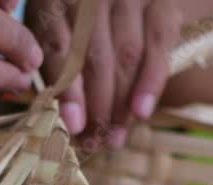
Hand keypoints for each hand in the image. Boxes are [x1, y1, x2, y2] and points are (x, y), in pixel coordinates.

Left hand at [25, 0, 182, 146]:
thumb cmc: (77, 23)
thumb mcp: (53, 34)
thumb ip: (54, 67)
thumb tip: (61, 122)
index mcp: (54, 3)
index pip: (60, 49)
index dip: (68, 91)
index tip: (74, 125)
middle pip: (96, 58)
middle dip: (97, 108)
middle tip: (95, 143)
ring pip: (127, 56)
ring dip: (122, 104)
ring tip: (115, 137)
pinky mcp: (159, 1)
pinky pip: (159, 43)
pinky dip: (152, 80)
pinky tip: (142, 111)